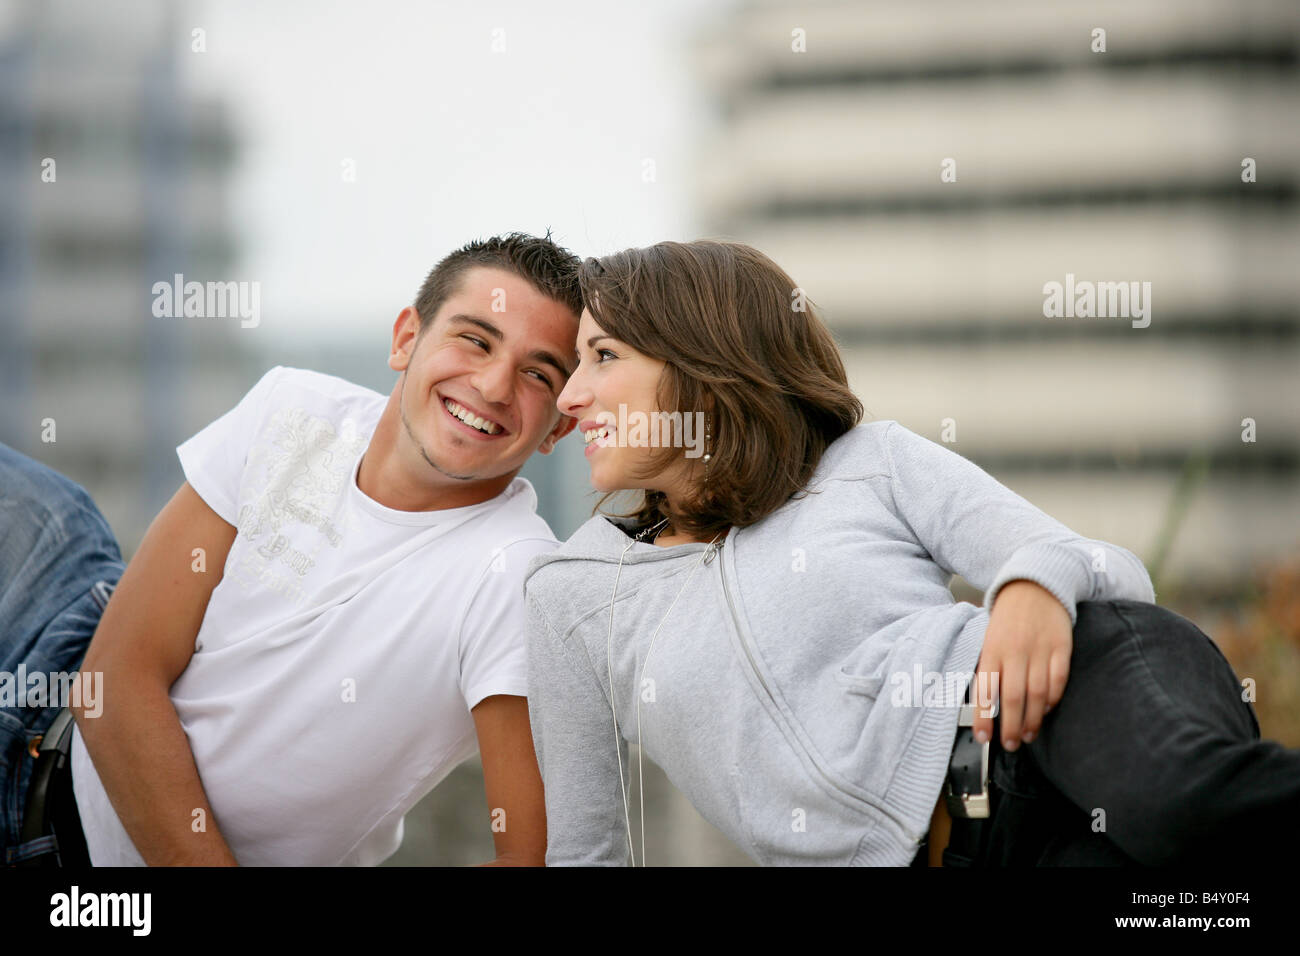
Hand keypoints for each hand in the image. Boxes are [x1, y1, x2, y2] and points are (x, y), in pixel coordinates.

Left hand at [972, 580, 1072, 751]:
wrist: (1035, 585)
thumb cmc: (1008, 618)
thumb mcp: (989, 638)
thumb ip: (989, 667)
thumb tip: (984, 704)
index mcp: (992, 649)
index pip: (985, 689)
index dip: (984, 717)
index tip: (983, 737)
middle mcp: (1015, 651)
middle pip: (1013, 697)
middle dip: (1010, 726)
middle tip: (1010, 745)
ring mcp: (1040, 649)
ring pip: (1037, 693)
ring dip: (1032, 719)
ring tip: (1027, 735)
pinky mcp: (1062, 647)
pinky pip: (1058, 679)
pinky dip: (1053, 698)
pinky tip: (1046, 709)